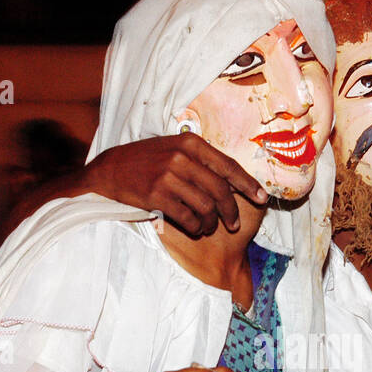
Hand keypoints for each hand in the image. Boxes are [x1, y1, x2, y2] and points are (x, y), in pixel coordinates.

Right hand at [82, 134, 268, 235]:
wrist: (110, 170)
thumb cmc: (147, 161)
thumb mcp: (174, 149)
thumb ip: (201, 161)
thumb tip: (232, 181)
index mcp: (190, 143)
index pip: (228, 166)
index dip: (248, 184)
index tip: (262, 198)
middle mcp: (182, 158)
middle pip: (220, 191)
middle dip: (231, 211)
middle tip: (233, 224)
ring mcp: (168, 177)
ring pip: (206, 207)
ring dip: (211, 223)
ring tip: (209, 227)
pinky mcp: (157, 196)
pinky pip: (188, 218)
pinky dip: (195, 227)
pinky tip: (194, 229)